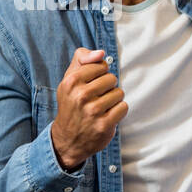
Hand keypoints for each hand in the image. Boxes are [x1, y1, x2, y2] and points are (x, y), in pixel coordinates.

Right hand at [51, 47, 126, 171]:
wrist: (67, 138)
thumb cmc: (72, 103)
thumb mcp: (70, 78)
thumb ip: (83, 59)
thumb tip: (101, 53)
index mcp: (71, 81)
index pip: (101, 65)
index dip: (100, 74)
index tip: (91, 84)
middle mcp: (81, 95)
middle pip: (112, 78)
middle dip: (107, 87)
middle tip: (95, 98)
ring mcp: (93, 111)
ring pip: (119, 93)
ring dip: (113, 100)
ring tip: (101, 107)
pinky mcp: (104, 124)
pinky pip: (123, 107)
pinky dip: (118, 111)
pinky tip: (107, 116)